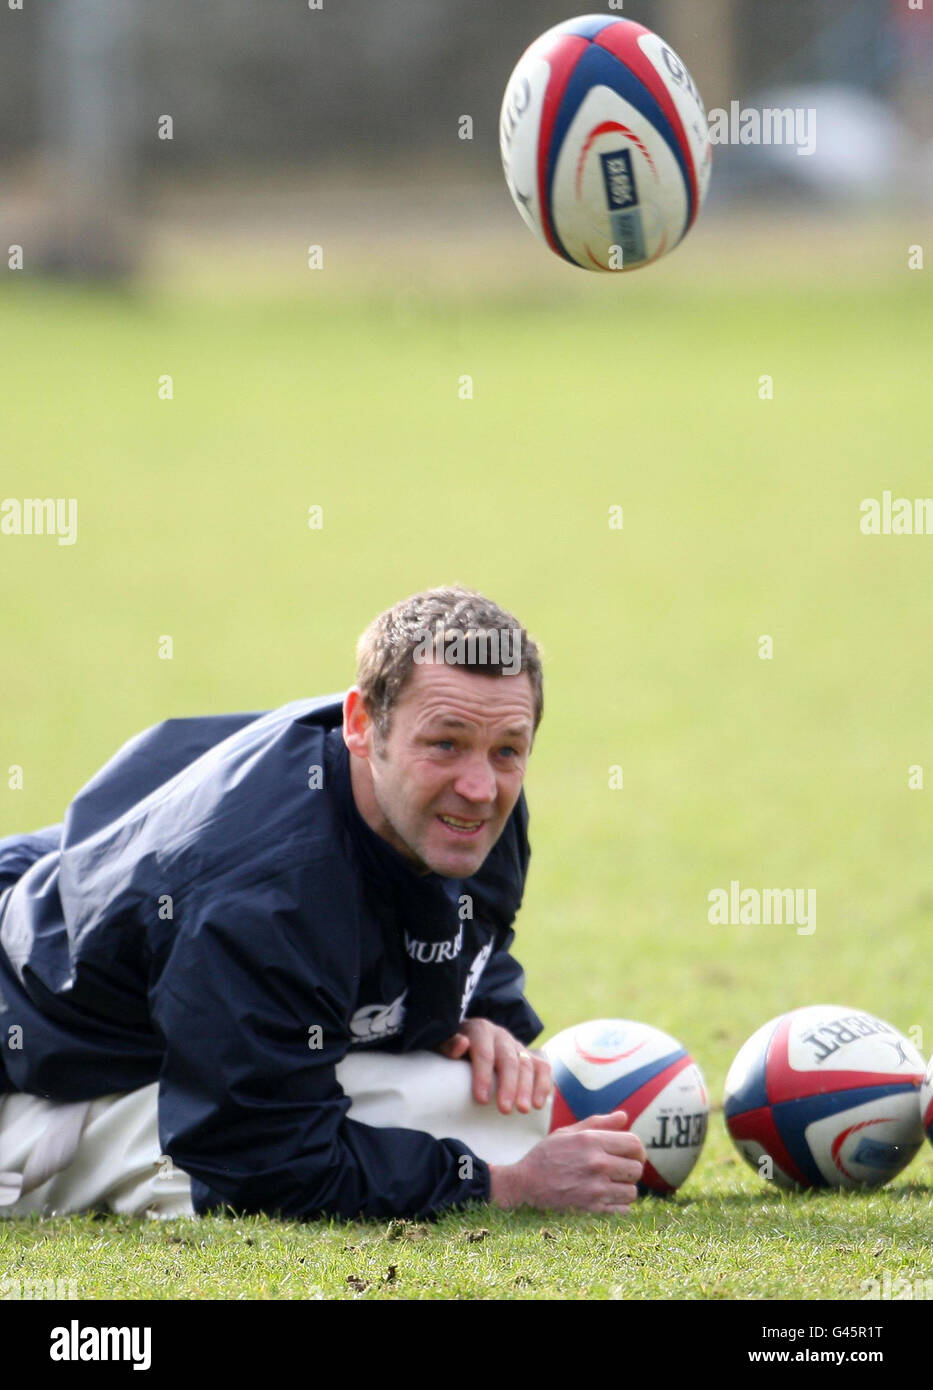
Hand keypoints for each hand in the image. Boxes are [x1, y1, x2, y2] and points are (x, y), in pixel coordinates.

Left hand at [437, 1018, 551, 1113]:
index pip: (484, 1052)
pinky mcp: (530, 1057)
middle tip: (505, 1110)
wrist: (469, 1039)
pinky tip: (539, 1103)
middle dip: (508, 1086)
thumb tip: (462, 1043)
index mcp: (480, 1031)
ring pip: (528, 1064)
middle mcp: (501, 1036)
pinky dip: (544, 1084)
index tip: (481, 1100)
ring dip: (527, 1088)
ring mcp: (517, 1046)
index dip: (483, 1075)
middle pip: (508, 1059)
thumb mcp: (443, 1045)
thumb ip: (448, 1045)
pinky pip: (543, 1067)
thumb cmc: (455, 1050)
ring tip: (524, 1110)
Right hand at [488, 1111, 644, 1213]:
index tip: (630, 1154)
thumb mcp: (568, 1132)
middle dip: (631, 1168)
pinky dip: (619, 1205)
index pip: (635, 1144)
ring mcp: (595, 1188)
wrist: (525, 1182)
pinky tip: (608, 1198)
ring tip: (612, 1184)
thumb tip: (624, 1116)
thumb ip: (598, 1123)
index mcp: (592, 1141)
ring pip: (632, 1191)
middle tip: (619, 1170)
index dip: (637, 1149)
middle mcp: (597, 1164)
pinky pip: (623, 1210)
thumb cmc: (547, 1154)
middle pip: (636, 1168)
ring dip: (625, 1188)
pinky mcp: (592, 1208)